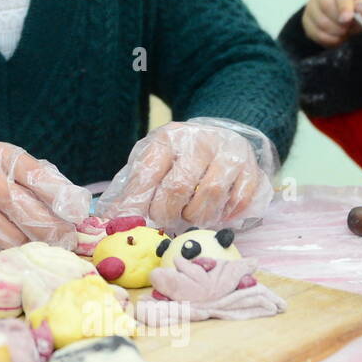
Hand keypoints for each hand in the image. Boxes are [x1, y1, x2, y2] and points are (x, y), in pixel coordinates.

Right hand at [0, 142, 92, 252]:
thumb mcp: (21, 171)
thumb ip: (50, 185)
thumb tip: (79, 208)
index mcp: (3, 155)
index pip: (34, 175)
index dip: (57, 196)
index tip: (76, 216)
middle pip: (15, 202)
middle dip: (44, 227)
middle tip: (63, 242)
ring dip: (20, 242)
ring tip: (39, 250)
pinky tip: (5, 251)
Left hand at [94, 120, 273, 232]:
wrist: (216, 137)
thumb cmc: (176, 159)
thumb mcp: (151, 165)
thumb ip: (132, 191)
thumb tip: (109, 221)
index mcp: (167, 138)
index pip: (148, 173)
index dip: (137, 203)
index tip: (129, 223)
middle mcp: (200, 141)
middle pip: (179, 187)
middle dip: (167, 213)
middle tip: (164, 220)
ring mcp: (230, 153)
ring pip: (210, 196)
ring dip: (195, 216)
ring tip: (188, 215)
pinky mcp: (252, 169)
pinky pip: (238, 201)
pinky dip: (224, 215)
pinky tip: (214, 212)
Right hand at [301, 0, 361, 47]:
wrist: (350, 19)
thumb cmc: (361, 11)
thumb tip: (359, 7)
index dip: (344, 6)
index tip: (348, 19)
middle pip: (325, 6)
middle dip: (338, 22)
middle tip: (348, 29)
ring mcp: (311, 5)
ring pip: (319, 21)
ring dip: (334, 32)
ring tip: (344, 33)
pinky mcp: (306, 20)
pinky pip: (314, 32)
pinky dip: (327, 39)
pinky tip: (336, 37)